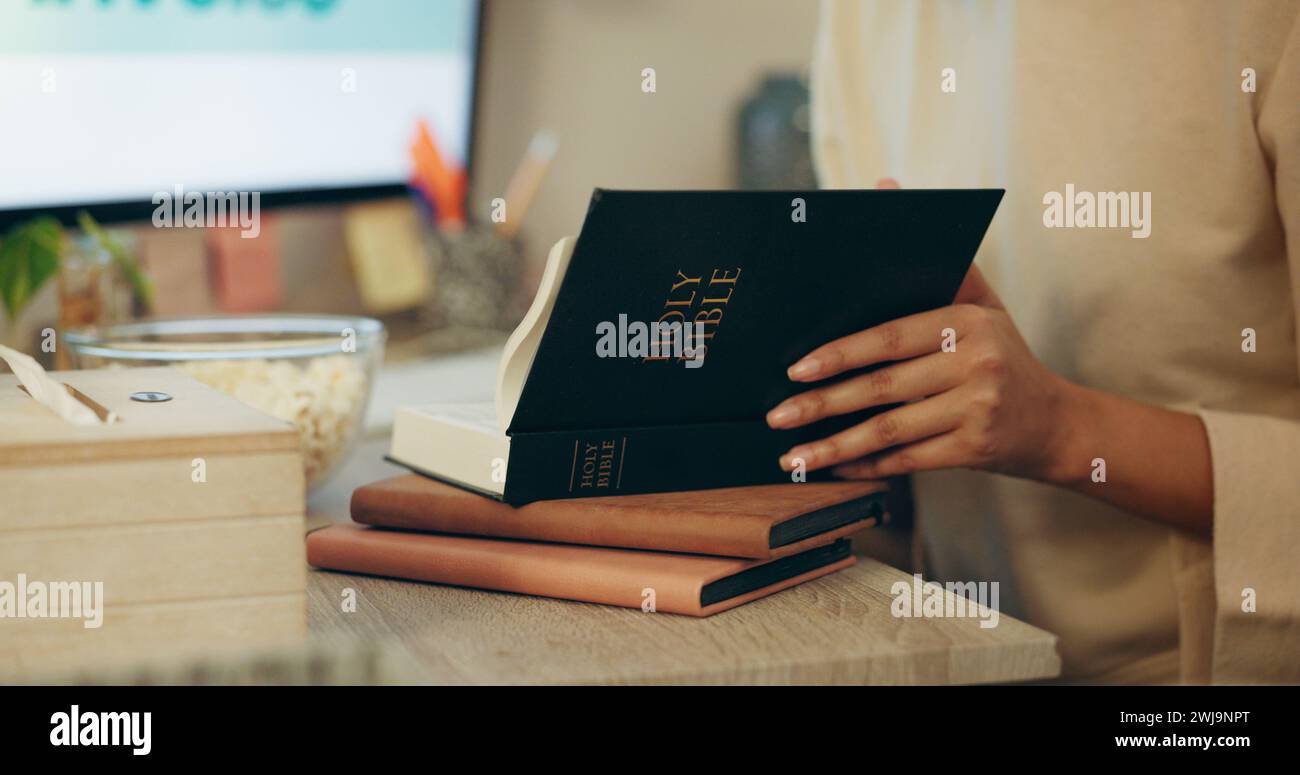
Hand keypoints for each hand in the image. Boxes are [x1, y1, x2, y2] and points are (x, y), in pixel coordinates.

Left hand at [767, 184, 1076, 482]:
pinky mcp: (975, 450)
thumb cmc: (1002, 356)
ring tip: (792, 455)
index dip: (839, 353)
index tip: (795, 368)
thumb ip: (934, 259)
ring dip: (834, 446)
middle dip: (822, 403)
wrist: (1056, 422)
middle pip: (882, 386)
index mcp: (968, 323)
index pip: (889, 336)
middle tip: (777, 415)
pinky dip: (866, 465)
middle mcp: (975, 364)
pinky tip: (832, 467)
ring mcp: (977, 409)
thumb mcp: (982, 304)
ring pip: (889, 430)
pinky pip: (908, 460)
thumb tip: (886, 186)